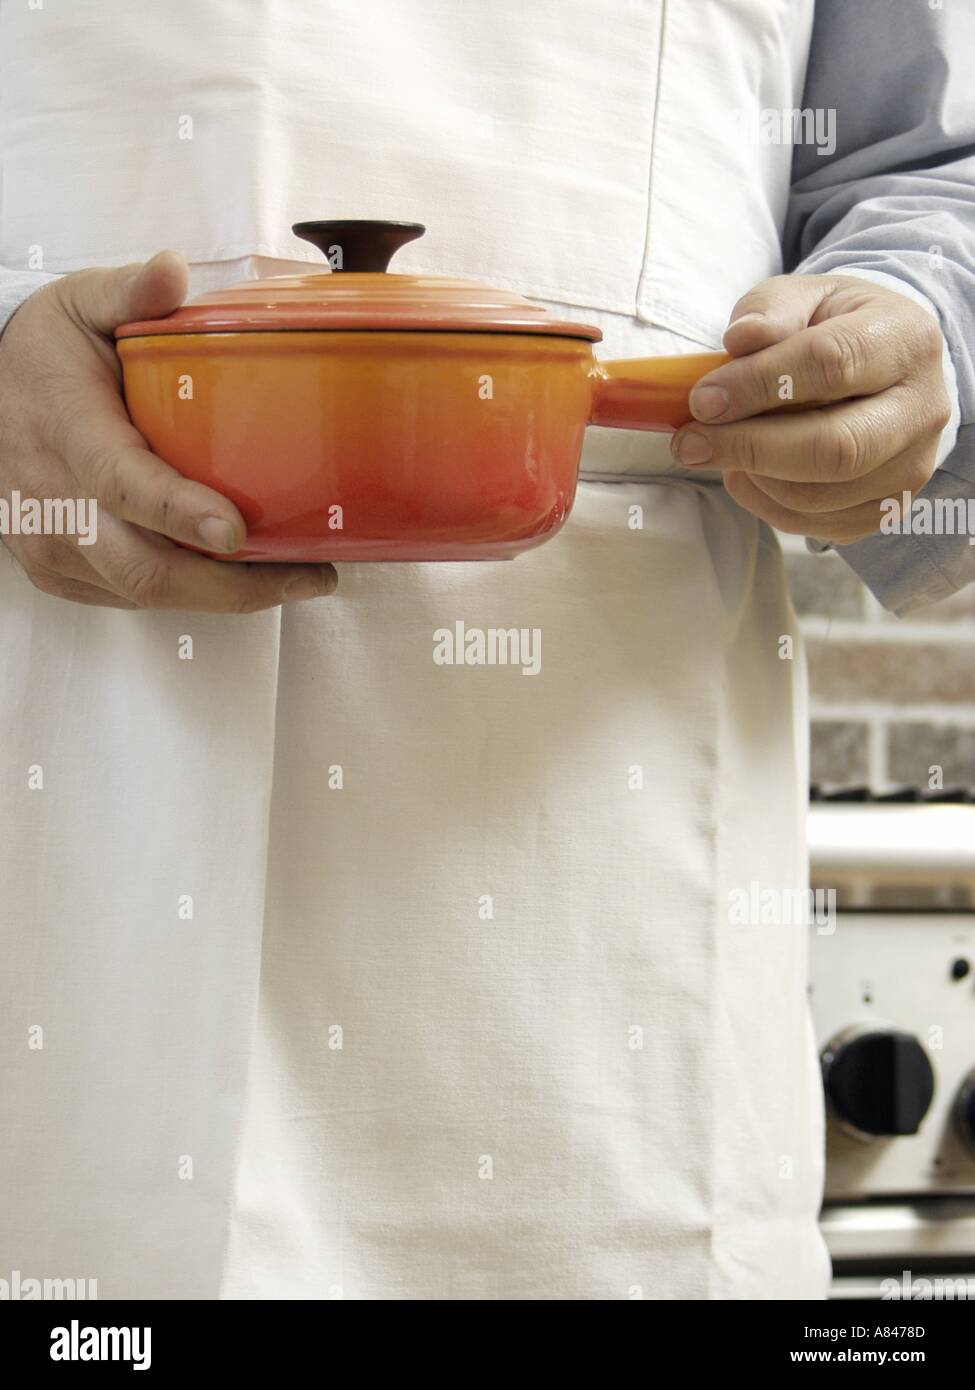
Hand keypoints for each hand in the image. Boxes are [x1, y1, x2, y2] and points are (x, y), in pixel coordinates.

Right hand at [0, 251, 336, 608]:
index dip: (182, 514)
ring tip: (294, 576)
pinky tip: (239, 575)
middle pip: (145, 569)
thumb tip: (174, 271)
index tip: (238, 529)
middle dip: (232, 586)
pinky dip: (189, 593)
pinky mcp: (61, 573)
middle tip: (309, 574)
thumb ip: (130, 293)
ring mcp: (54, 546)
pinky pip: (131, 598)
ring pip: (144, 593)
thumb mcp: (81, 304)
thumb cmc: (44, 354)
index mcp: (68, 433)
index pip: (124, 485)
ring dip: (223, 595)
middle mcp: (56, 502)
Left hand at [671, 274, 951, 541]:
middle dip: (749, 447)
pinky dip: (764, 502)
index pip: (831, 365)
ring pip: (818, 495)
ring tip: (719, 448)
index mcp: (907, 342)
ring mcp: (909, 468)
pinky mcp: (886, 509)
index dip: (758, 385)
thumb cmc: (834, 328)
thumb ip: (771, 310)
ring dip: (752, 477)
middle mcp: (922, 411)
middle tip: (690, 444)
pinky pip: (814, 523)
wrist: (882, 369)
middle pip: (834, 448)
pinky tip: (747, 471)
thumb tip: (741, 339)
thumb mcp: (805, 298)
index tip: (701, 399)